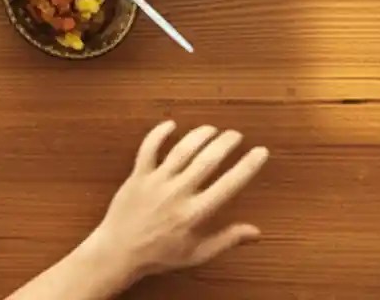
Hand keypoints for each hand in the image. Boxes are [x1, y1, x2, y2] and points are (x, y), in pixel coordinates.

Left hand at [85, 121, 268, 283]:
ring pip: (181, 151)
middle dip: (225, 143)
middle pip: (207, 160)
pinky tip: (171, 124)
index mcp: (195, 213)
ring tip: (212, 129)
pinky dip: (158, 134)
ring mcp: (156, 182)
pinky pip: (148, 149)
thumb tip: (256, 231)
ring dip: (199, 136)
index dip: (247, 166)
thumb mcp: (197, 254)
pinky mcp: (137, 176)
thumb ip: (227, 240)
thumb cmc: (159, 255)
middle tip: (236, 135)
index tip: (260, 151)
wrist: (119, 251)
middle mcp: (177, 194)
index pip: (228, 184)